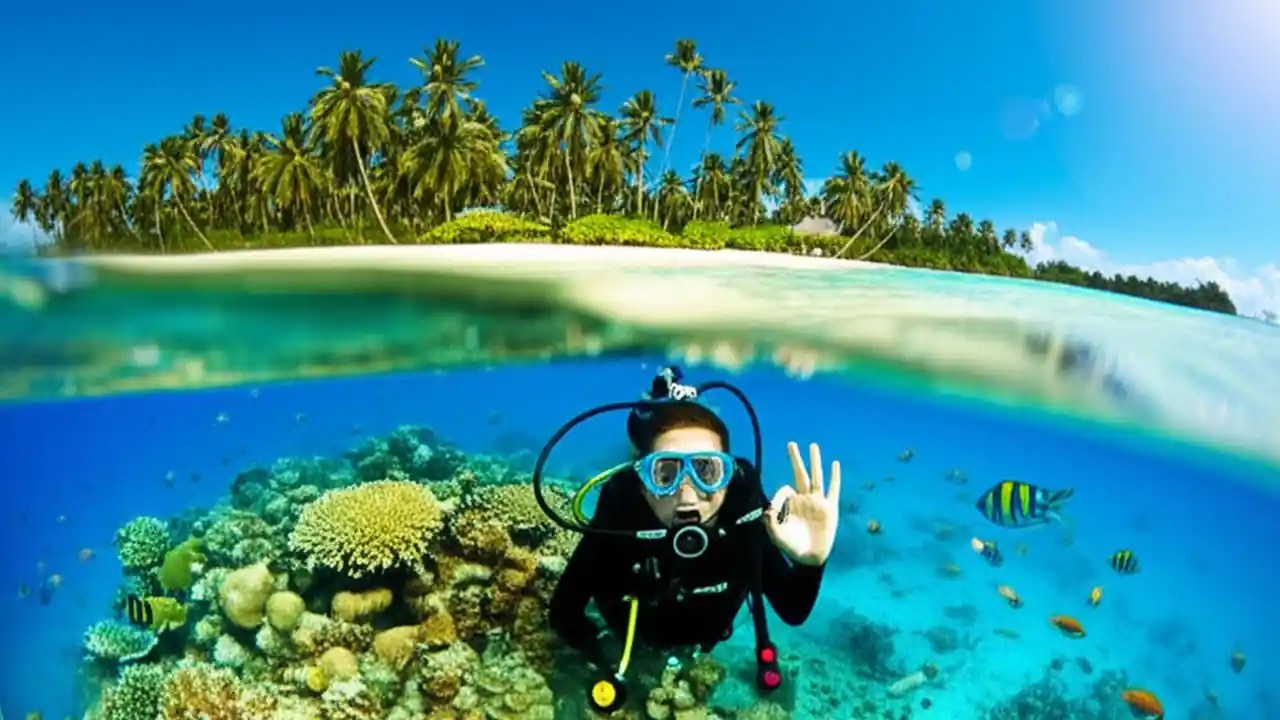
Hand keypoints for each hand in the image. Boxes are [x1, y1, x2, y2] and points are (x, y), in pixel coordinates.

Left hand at [763, 442, 840, 565]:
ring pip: (816, 477)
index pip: (785, 489)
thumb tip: (768, 508)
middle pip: (800, 474)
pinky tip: (834, 464)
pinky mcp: (830, 508)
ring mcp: (818, 502)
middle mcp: (804, 499)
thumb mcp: (776, 534)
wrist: (810, 558)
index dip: (780, 494)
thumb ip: (770, 522)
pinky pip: (833, 489)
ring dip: (814, 461)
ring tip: (813, 446)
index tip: (776, 508)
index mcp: (791, 504)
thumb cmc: (792, 547)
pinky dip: (834, 476)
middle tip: (791, 443)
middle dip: (795, 459)